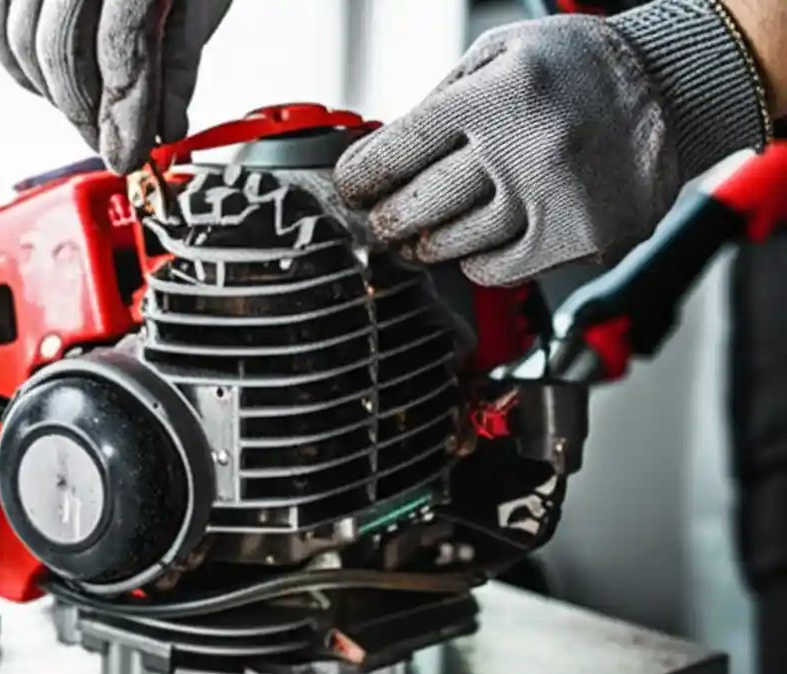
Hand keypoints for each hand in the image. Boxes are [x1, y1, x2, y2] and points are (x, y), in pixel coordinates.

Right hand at [0, 0, 230, 173]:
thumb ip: (180, 56)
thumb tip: (164, 125)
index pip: (121, 52)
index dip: (124, 116)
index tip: (128, 154)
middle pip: (61, 51)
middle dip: (84, 113)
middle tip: (106, 143)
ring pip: (20, 41)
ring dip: (50, 93)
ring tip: (83, 116)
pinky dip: (15, 60)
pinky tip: (44, 81)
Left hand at [336, 1, 768, 285]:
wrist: (671, 87)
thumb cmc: (578, 68)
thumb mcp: (498, 53)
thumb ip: (439, 100)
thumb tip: (383, 152)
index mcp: (496, 97)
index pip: (397, 150)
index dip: (360, 176)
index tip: (352, 188)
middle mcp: (524, 149)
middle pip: (419, 205)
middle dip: (387, 217)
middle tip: (381, 218)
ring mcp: (554, 199)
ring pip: (453, 243)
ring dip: (426, 242)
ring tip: (421, 232)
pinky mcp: (581, 238)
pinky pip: (498, 269)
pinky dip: (474, 261)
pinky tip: (473, 242)